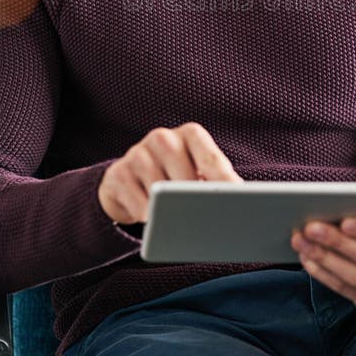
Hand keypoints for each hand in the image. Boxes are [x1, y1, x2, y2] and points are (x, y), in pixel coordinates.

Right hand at [98, 122, 241, 223]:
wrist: (129, 184)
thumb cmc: (176, 179)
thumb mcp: (198, 175)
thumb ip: (217, 182)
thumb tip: (238, 200)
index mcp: (190, 134)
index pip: (210, 157)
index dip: (224, 180)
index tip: (236, 200)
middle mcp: (163, 137)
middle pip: (183, 172)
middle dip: (194, 197)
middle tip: (204, 217)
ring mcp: (137, 153)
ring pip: (158, 186)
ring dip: (169, 208)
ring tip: (178, 221)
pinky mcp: (117, 173)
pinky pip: (137, 200)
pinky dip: (147, 214)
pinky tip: (153, 219)